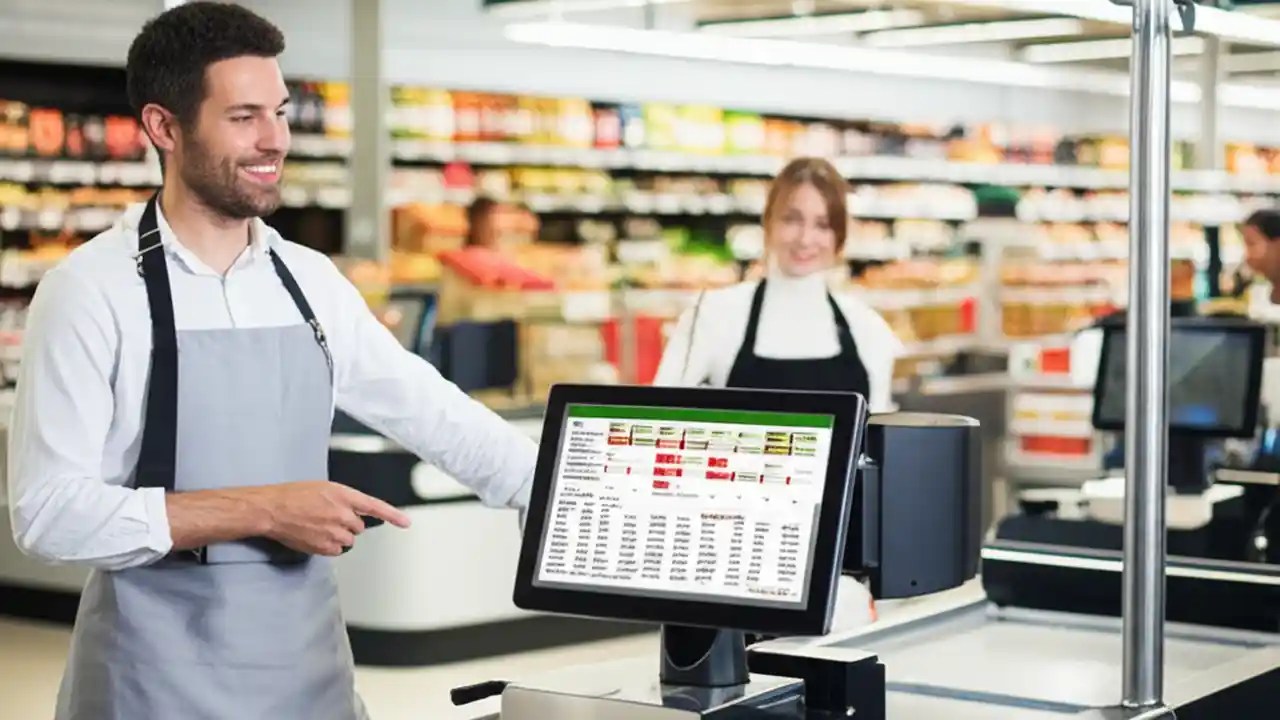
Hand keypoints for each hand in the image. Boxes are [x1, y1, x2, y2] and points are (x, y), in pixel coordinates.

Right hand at [252, 481, 411, 556]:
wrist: (273, 509)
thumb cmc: (293, 496)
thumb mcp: (324, 488)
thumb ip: (344, 500)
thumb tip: (353, 511)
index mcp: (344, 495)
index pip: (375, 507)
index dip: (393, 516)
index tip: (405, 523)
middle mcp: (342, 514)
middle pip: (359, 527)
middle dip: (347, 523)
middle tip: (328, 517)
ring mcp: (334, 532)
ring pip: (348, 540)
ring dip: (338, 535)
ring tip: (318, 526)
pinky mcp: (325, 546)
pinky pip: (336, 550)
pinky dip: (328, 546)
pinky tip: (315, 535)